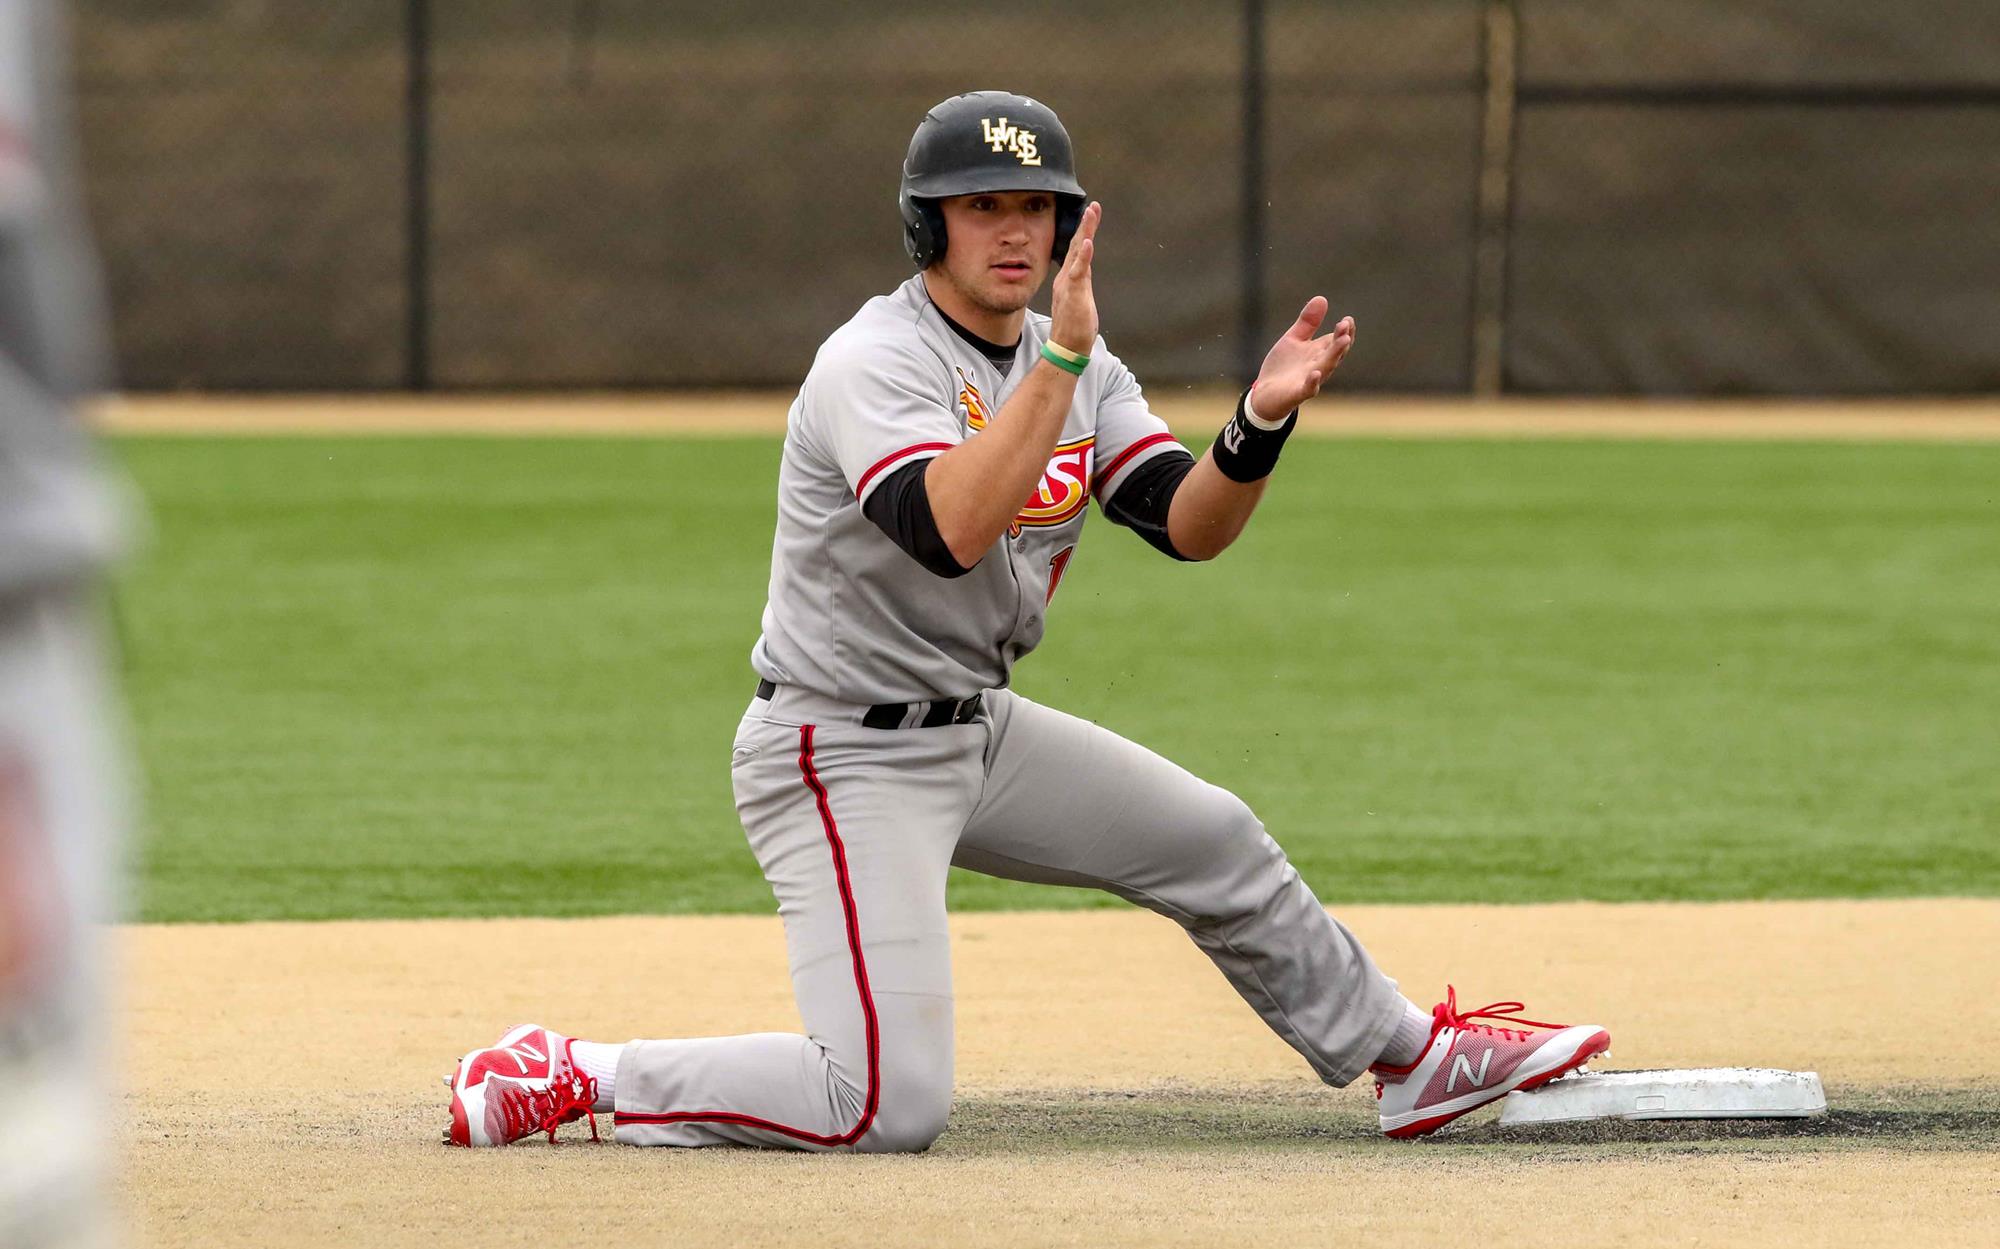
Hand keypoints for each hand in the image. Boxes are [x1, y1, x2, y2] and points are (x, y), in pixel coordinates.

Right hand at [1047, 201, 1100, 355]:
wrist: (1067, 348)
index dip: (1083, 232)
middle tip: (1093, 206)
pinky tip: (1087, 243)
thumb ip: (1080, 287)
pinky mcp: (1074, 294)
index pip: (1077, 250)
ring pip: (1077, 253)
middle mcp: (1069, 278)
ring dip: (1084, 232)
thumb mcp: (1080, 302)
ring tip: (1090, 214)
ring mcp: (1070, 285)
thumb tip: (1082, 276)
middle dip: (1085, 225)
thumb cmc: (1074, 328)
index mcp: (1070, 279)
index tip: (1091, 214)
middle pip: (1077, 245)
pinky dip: (1083, 256)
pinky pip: (1079, 272)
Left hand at [1249, 297, 1354, 421]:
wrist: (1265, 394)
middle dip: (1341, 340)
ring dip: (1335, 355)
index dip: (1345, 331)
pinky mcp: (1297, 393)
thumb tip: (1322, 298)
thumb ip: (1307, 322)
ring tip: (1343, 341)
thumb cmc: (1284, 367)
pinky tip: (1315, 373)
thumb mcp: (1294, 339)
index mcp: (1319, 352)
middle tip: (1346, 326)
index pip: (1337, 340)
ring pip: (1326, 368)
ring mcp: (1309, 380)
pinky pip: (1308, 389)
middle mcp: (1319, 365)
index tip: (1348, 319)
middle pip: (1335, 353)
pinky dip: (1313, 382)